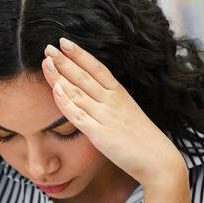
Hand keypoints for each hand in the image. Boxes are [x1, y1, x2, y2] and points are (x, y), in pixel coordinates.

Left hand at [41, 38, 185, 189]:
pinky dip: (65, 102)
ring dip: (60, 76)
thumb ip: (111, 103)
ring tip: (46, 63)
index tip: (64, 42)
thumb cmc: (143, 139)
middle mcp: (111, 101)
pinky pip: (78, 115)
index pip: (96, 68)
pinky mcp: (100, 134)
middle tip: (48, 48)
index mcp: (120, 93)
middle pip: (84, 76)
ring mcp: (105, 117)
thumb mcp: (128, 112)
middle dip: (64, 61)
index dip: (80, 54)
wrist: (158, 160)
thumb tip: (94, 96)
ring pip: (77, 92)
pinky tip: (55, 90)